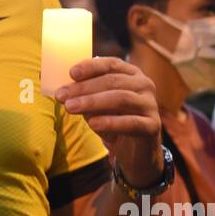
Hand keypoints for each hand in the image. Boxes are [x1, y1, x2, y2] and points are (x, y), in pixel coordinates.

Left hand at [56, 57, 161, 186]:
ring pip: (121, 98)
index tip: (71, 73)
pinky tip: (93, 124)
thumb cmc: (114, 120)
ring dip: (92, 102)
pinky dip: (110, 122)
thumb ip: (86, 95)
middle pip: (112, 81)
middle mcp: (144, 85)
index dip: (91, 67)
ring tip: (70, 107)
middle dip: (84, 88)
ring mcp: (150, 104)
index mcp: (131, 74)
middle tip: (61, 95)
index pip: (111, 64)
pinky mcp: (152, 126)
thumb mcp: (98, 105)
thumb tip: (64, 91)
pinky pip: (130, 122)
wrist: (137, 151)